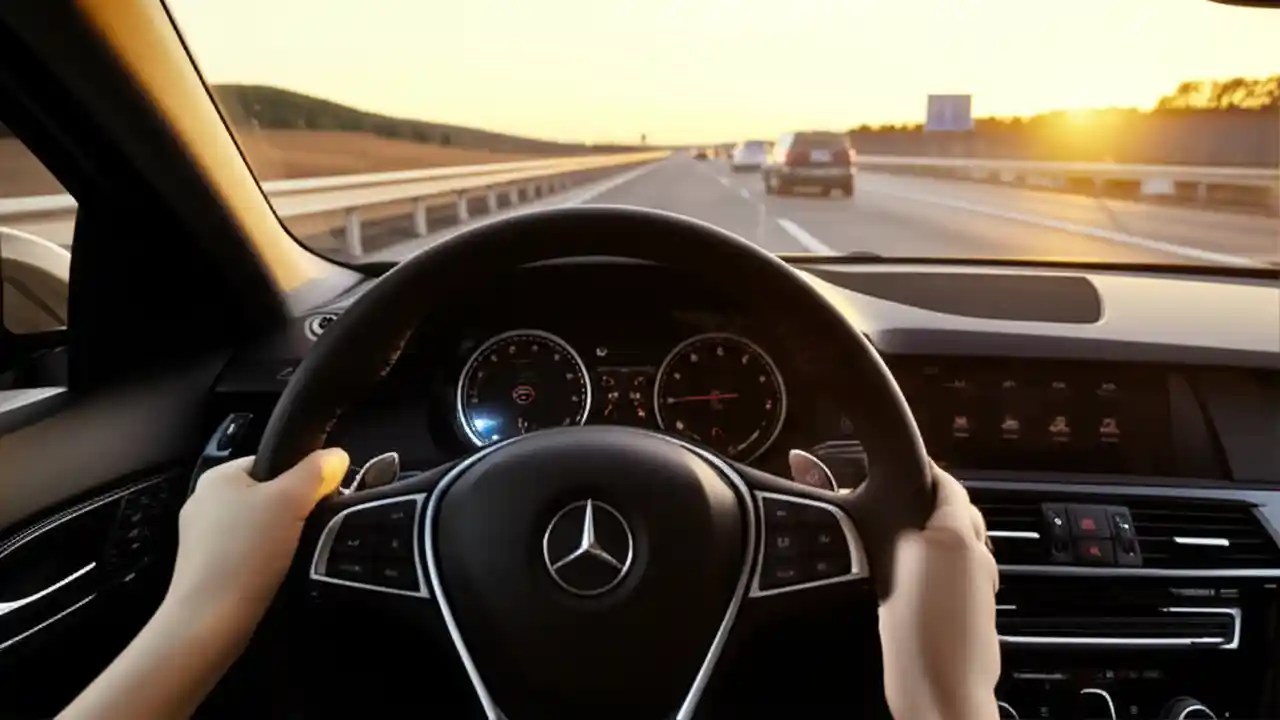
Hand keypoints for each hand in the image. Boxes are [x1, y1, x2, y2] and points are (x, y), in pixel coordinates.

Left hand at [61, 449, 348, 719]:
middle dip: (290, 511)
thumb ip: (316, 472)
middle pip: (265, 495)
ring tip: (291, 555)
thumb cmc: (246, 552)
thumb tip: (337, 455)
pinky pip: (243, 553)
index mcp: (218, 476)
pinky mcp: (203, 567)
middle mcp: (203, 500)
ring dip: (276, 538)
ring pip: (255, 526)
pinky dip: (260, 560)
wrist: (208, 621)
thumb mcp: (290, 501)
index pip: (271, 462)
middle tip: (309, 529)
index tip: (318, 502)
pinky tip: (271, 573)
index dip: (300, 478)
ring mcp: (199, 537)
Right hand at [877, 462, 1000, 719]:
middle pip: (957, 512)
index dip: (926, 472)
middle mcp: (975, 553)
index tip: (905, 466)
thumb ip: (904, 531)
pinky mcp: (978, 606)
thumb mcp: (894, 569)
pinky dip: (940, 566)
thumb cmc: (917, 637)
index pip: (947, 485)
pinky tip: (915, 580)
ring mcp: (979, 581)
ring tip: (903, 540)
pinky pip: (959, 571)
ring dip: (937, 535)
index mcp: (954, 535)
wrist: (940, 691)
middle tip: (897, 501)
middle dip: (931, 503)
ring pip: (959, 542)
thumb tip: (899, 509)